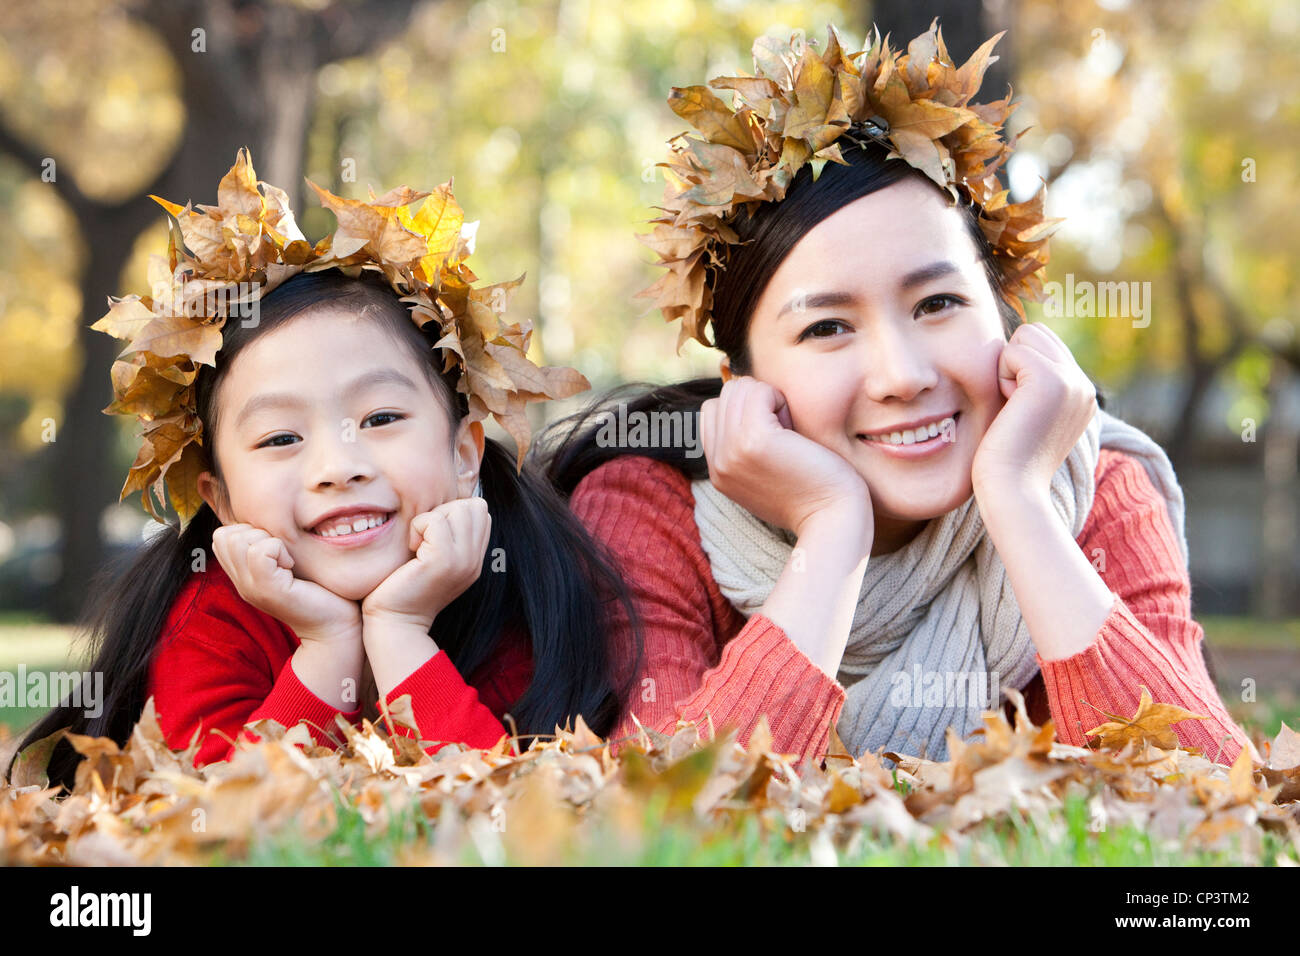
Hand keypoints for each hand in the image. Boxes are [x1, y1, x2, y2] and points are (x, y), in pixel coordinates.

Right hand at [210, 524, 361, 644]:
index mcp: (243, 575)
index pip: (221, 535)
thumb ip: (272, 544)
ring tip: (287, 560)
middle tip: (283, 553)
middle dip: (256, 532)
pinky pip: (259, 551)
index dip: (249, 530)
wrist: (335, 627)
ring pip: (238, 539)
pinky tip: (292, 566)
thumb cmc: (320, 590)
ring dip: (268, 540)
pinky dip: (279, 550)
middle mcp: (240, 582)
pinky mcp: (267, 589)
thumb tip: (266, 514)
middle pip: (225, 534)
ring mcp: (250, 588)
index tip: (277, 548)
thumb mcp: (289, 562)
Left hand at [360, 497, 490, 629]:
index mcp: (474, 559)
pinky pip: (436, 521)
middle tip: (424, 538)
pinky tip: (411, 548)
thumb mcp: (433, 560)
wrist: (395, 623)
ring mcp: (463, 561)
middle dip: (445, 512)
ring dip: (432, 518)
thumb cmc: (404, 587)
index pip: (480, 512)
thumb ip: (446, 536)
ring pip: (459, 508)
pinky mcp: (444, 561)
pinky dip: (419, 527)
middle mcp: (474, 560)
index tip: (432, 537)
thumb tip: (444, 505)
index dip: (453, 513)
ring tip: (418, 543)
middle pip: (475, 506)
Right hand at [700, 376, 871, 538]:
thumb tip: (747, 404)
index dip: (746, 410)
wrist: (832, 518)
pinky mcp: (752, 441)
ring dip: (769, 399)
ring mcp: (731, 452)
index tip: (775, 436)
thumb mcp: (765, 475)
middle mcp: (717, 462)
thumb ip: (745, 449)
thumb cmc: (812, 493)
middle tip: (786, 432)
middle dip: (758, 402)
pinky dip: (779, 399)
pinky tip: (794, 427)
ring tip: (789, 431)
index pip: (713, 411)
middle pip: (725, 396)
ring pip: (739, 389)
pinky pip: (758, 391)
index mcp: (717, 471)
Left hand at [971, 322, 1098, 496]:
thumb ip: (1028, 383)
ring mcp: (1073, 381)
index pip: (1043, 343)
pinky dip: (1001, 378)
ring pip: (1025, 336)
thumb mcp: (1024, 415)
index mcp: (1080, 395)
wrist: (1012, 491)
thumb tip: (1011, 347)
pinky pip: (1012, 351)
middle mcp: (1084, 386)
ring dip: (1006, 370)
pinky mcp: (1053, 380)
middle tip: (1013, 408)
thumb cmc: (1005, 460)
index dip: (1016, 368)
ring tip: (1013, 410)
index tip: (1018, 411)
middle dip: (1012, 363)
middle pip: (1034, 332)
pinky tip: (1010, 410)